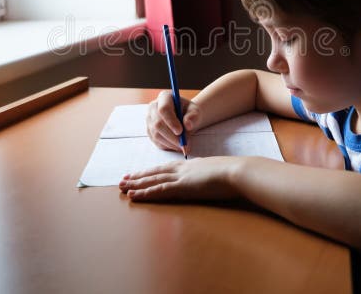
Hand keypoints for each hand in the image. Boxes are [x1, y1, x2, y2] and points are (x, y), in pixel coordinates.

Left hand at [119, 157, 242, 201]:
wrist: (237, 171)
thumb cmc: (233, 173)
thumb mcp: (217, 171)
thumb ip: (207, 174)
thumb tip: (205, 178)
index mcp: (190, 165)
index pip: (166, 168)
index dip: (151, 171)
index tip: (140, 173)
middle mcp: (182, 169)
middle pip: (155, 173)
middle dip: (138, 177)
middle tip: (123, 180)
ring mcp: (181, 177)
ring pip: (153, 180)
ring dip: (136, 185)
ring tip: (122, 188)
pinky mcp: (182, 187)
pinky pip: (159, 191)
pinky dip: (145, 193)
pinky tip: (134, 196)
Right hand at [146, 90, 203, 152]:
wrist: (184, 118)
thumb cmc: (189, 113)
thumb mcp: (195, 111)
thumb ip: (193, 116)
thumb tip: (188, 125)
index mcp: (164, 97)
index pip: (164, 109)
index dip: (171, 121)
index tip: (180, 131)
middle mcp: (153, 107)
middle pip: (158, 123)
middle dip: (171, 136)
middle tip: (183, 144)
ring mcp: (149, 120)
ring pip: (156, 134)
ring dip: (170, 143)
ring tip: (183, 146)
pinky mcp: (149, 131)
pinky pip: (156, 141)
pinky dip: (167, 146)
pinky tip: (176, 145)